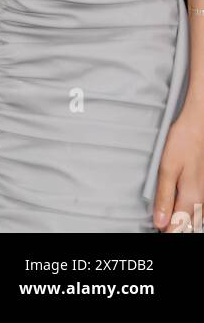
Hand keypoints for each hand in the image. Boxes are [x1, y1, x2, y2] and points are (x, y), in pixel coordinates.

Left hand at [152, 105, 203, 230]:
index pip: (178, 227)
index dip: (166, 231)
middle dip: (175, 229)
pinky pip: (200, 211)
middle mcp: (200, 200)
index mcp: (190, 197)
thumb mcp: (166, 168)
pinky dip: (190, 215)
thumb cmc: (183, 142)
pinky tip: (183, 210)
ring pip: (196, 220)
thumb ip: (163, 196)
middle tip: (160, 226)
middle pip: (189, 227)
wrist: (198, 125)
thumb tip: (160, 221)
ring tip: (169, 221)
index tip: (156, 229)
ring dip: (183, 223)